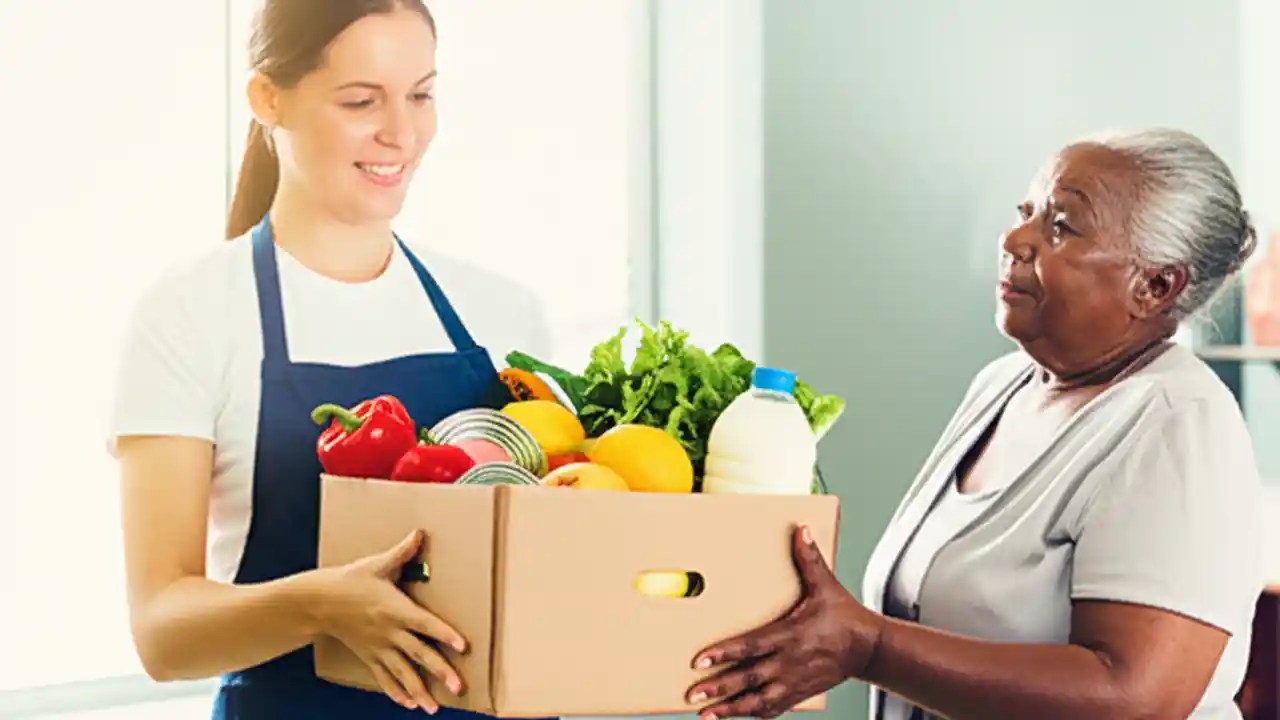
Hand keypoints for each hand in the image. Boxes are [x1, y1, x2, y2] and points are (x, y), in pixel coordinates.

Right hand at [312, 530, 467, 712]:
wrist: (318, 601)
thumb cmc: (350, 580)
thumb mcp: (378, 564)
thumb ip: (402, 552)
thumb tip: (420, 533)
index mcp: (396, 609)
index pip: (426, 624)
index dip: (445, 635)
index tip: (463, 646)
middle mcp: (389, 632)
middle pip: (420, 655)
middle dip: (440, 672)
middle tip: (458, 688)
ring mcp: (379, 647)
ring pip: (403, 673)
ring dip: (420, 691)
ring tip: (434, 708)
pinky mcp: (369, 656)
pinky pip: (384, 678)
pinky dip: (396, 692)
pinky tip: (409, 704)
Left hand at [685, 525, 882, 719]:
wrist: (870, 649)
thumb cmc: (845, 617)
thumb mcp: (827, 585)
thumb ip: (809, 559)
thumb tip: (800, 530)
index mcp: (791, 635)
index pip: (751, 646)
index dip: (725, 653)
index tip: (700, 659)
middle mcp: (789, 662)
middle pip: (748, 678)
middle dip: (719, 686)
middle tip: (694, 692)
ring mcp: (794, 682)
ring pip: (758, 700)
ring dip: (731, 709)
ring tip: (706, 713)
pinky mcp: (799, 693)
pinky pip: (772, 709)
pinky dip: (752, 714)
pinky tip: (732, 716)